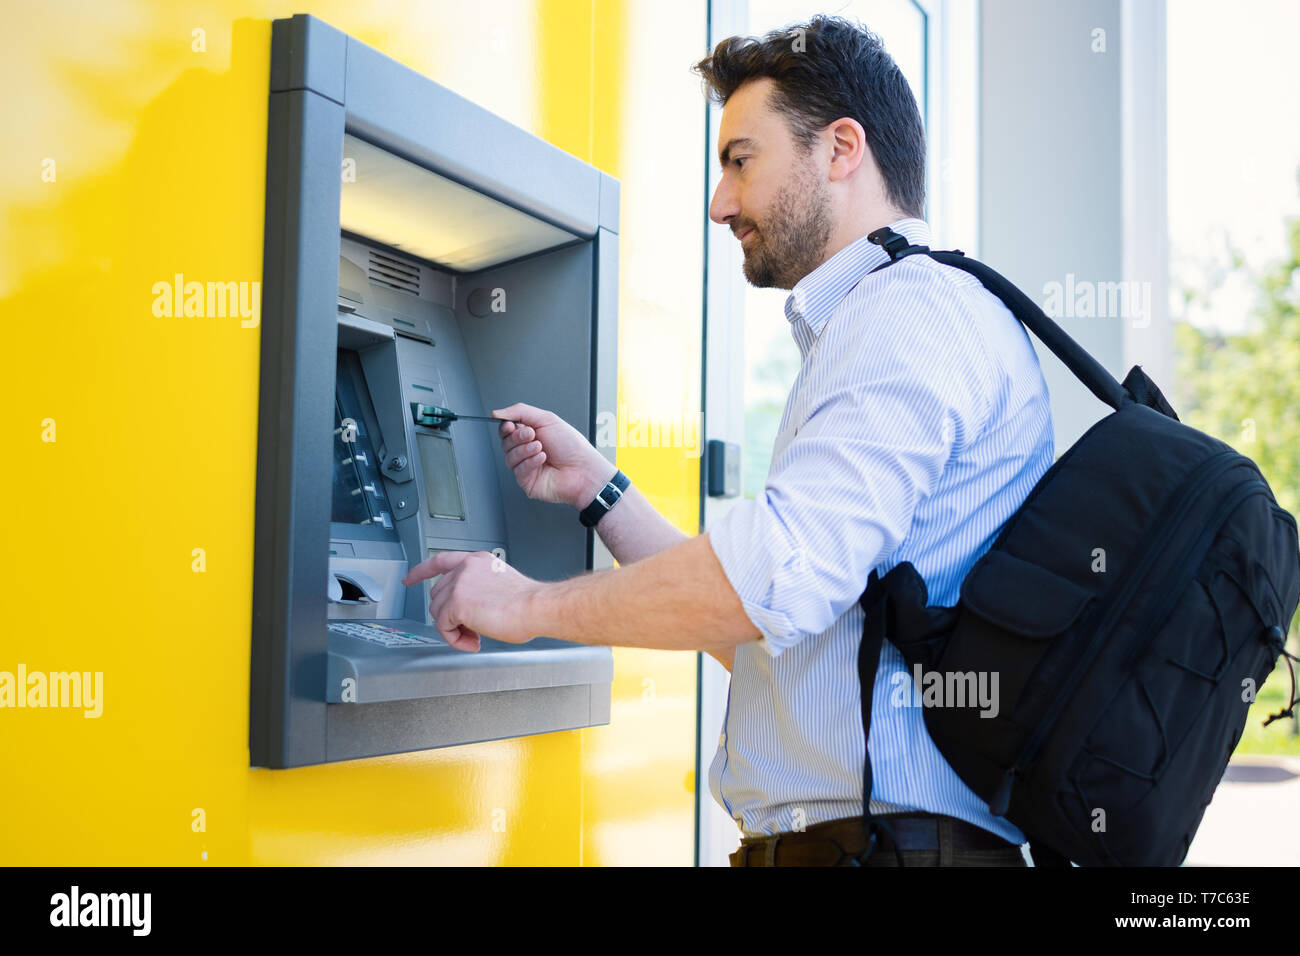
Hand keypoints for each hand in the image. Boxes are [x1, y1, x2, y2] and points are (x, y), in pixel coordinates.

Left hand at [402, 551, 543, 651]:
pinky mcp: (456, 604)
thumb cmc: (529, 601)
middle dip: (450, 615)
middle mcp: (465, 569)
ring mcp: (458, 585)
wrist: (536, 607)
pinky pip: (443, 628)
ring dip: (454, 629)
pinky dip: (455, 639)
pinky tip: (473, 641)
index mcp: (478, 561)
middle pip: (437, 595)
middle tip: (471, 629)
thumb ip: (480, 590)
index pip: (440, 561)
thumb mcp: (501, 585)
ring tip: (475, 636)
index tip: (409, 579)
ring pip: (438, 613)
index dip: (420, 572)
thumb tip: (473, 609)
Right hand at [493, 402, 616, 508]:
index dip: (506, 427)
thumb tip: (497, 413)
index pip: (506, 430)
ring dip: (525, 450)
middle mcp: (526, 451)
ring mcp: (526, 467)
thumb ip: (520, 411)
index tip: (511, 425)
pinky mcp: (527, 482)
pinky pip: (518, 471)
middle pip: (505, 443)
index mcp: (530, 435)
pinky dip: (530, 462)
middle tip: (532, 435)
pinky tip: (542, 459)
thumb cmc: (572, 446)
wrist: (584, 469)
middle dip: (517, 437)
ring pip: (509, 457)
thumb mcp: (546, 419)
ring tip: (540, 447)